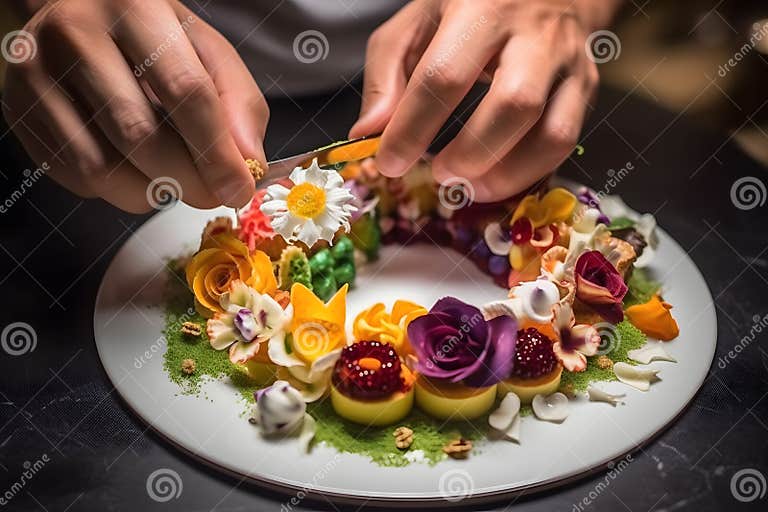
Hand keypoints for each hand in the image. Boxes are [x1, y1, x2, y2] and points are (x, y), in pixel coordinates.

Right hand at [2, 0, 267, 211]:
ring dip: (152, 194)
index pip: (185, 90)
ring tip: (175, 184)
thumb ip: (238, 103)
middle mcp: (76, 34)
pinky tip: (135, 171)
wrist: (79, 15)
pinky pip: (75, 176)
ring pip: (102, 167)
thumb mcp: (207, 52)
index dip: (216, 151)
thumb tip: (247, 161)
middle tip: (211, 196)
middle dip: (187, 181)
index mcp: (135, 8)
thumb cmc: (154, 38)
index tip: (238, 189)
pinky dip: (116, 190)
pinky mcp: (18, 110)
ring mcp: (36, 74)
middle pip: (140, 135)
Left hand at [351, 0, 612, 201]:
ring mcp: (569, 62)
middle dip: (470, 153)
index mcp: (481, 7)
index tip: (389, 163)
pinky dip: (528, 174)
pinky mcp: (587, 87)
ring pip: (552, 132)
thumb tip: (368, 133)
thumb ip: (386, 73)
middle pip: (514, 104)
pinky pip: (566, 143)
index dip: (412, 128)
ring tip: (467, 186)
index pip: (444, 75)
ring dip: (505, 174)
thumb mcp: (417, 21)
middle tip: (438, 173)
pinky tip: (495, 180)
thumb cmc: (470, 6)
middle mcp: (534, 33)